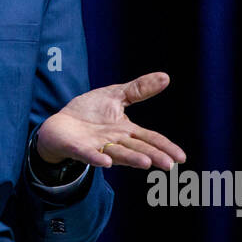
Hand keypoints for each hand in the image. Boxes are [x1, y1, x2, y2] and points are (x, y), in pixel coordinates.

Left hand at [36, 72, 186, 169]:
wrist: (59, 124)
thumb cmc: (89, 113)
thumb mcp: (115, 96)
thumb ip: (138, 90)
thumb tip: (166, 77)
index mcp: (126, 131)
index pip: (150, 139)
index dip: (165, 147)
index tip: (181, 158)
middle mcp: (115, 142)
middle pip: (137, 150)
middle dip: (153, 156)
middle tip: (169, 165)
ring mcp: (97, 147)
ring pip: (117, 153)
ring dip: (131, 159)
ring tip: (146, 163)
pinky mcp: (78, 148)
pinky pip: (88, 154)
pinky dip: (96, 158)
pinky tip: (106, 162)